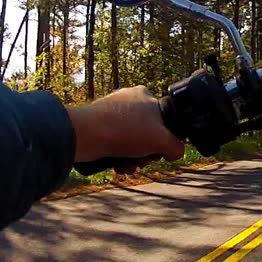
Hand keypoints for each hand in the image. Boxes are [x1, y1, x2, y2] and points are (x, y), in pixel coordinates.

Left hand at [67, 86, 184, 165]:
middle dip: (146, 153)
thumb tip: (175, 152)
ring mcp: (111, 113)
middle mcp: (128, 100)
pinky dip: (119, 157)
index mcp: (145, 95)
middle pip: (147, 133)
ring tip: (127, 165)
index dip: (164, 140)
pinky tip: (117, 166)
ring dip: (133, 159)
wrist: (84, 135)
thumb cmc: (125, 131)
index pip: (164, 121)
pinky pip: (115, 144)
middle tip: (142, 160)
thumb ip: (177, 147)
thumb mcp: (163, 140)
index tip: (157, 151)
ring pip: (131, 141)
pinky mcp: (97, 126)